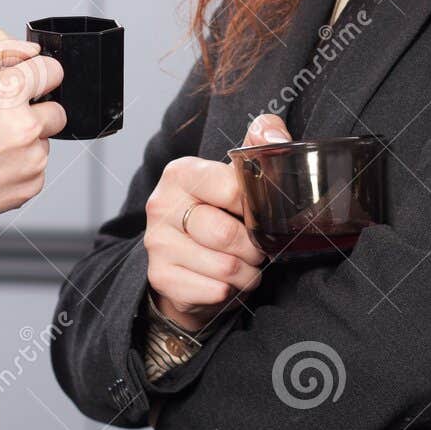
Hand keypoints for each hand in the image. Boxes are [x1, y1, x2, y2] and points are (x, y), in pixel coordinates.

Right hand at [0, 28, 65, 253]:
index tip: (25, 84)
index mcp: (7, 94)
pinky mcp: (32, 185)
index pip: (52, 70)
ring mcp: (32, 159)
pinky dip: (20, 167)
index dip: (36, 75)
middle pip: (56, 109)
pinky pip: (38, 167)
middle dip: (35, 112)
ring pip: (45, 140)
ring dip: (26, 141)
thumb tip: (30, 49)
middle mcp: (25, 126)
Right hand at [143, 113, 289, 331]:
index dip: (256, 207)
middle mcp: (161, 205)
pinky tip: (229, 281)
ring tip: (246, 265)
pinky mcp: (161, 277)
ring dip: (247, 273)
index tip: (260, 214)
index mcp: (180, 173)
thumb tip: (274, 138)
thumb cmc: (218, 211)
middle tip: (258, 248)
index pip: (231, 189)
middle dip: (254, 248)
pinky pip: (214, 291)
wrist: (186, 259)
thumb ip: (258, 144)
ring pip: (224, 267)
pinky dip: (232, 291)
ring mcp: (157, 243)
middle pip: (226, 233)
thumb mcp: (235, 173)